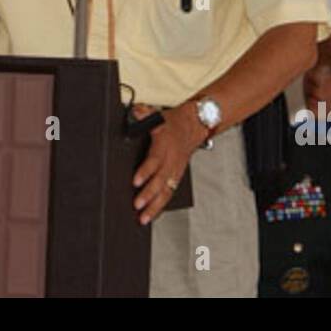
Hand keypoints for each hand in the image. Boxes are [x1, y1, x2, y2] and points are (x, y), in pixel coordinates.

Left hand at [131, 102, 206, 225]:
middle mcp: (172, 160)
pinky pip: (169, 193)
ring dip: (155, 206)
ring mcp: (176, 170)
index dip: (145, 171)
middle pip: (161, 180)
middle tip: (137, 206)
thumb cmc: (174, 122)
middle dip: (149, 195)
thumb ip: (144, 113)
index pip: (155, 160)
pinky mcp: (177, 176)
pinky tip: (151, 215)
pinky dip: (161, 205)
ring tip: (143, 218)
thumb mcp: (159, 115)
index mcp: (165, 145)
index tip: (135, 181)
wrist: (196, 125)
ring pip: (166, 191)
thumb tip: (135, 111)